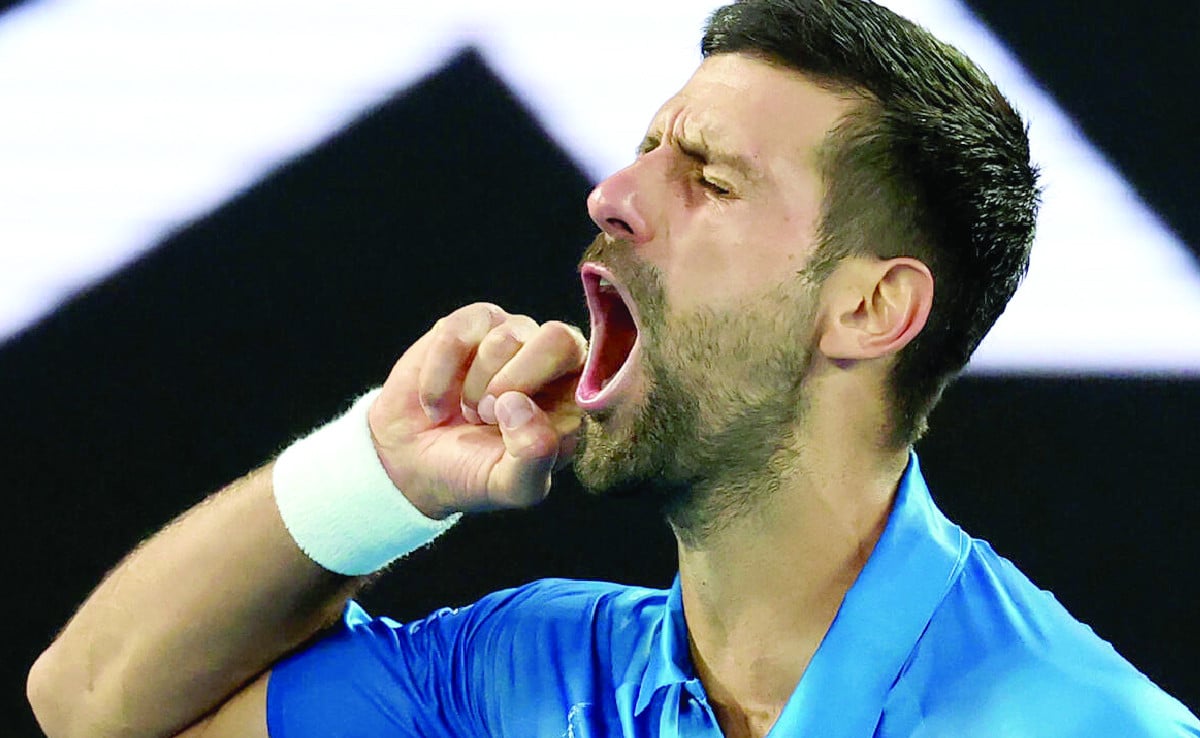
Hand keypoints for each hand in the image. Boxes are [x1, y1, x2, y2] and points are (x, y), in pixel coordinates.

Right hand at [367, 303, 586, 518]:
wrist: (413, 462)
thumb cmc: (473, 471)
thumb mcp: (512, 486)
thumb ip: (534, 459)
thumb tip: (520, 405)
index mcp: (574, 398)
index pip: (589, 379)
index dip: (541, 407)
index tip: (509, 433)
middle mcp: (551, 360)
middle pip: (560, 338)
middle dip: (514, 382)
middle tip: (486, 417)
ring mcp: (512, 336)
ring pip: (505, 338)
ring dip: (474, 388)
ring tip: (467, 413)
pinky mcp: (470, 324)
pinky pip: (457, 334)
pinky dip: (439, 377)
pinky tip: (437, 402)